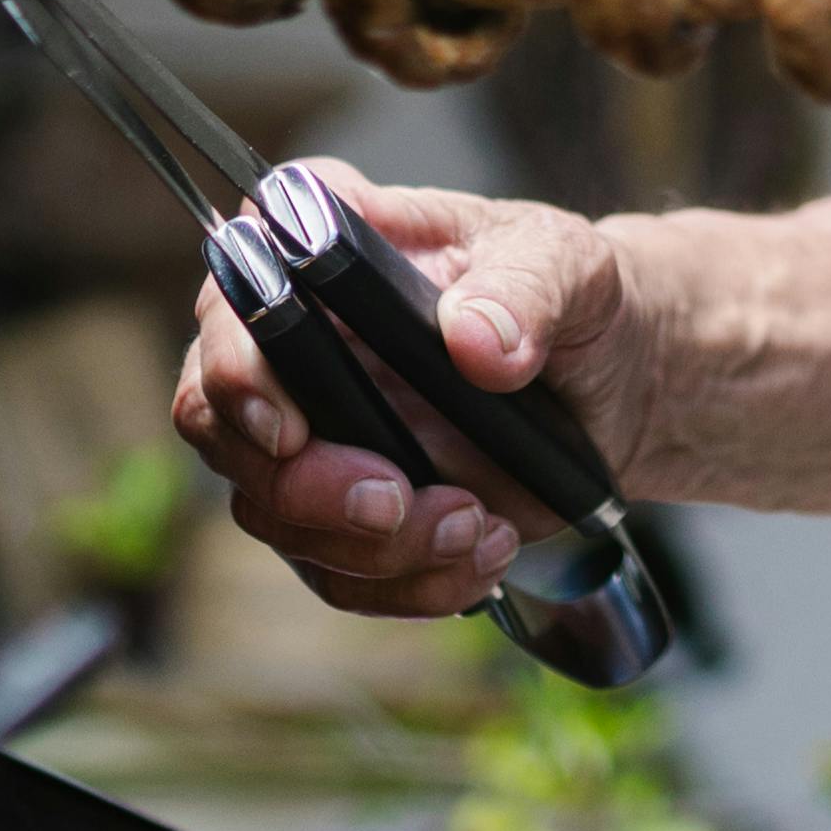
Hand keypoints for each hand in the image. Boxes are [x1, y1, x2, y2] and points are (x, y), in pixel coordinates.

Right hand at [168, 165, 629, 624]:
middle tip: (397, 503)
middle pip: (218, 423)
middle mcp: (295, 338)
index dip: (236, 365)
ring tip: (479, 525)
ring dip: (375, 546)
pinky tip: (483, 554)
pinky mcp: (341, 508)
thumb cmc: (575, 300)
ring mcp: (310, 430)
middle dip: (304, 486)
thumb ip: (529, 290)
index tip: (288, 430)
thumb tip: (475, 341)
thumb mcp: (570, 267)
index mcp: (325, 249)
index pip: (236, 294)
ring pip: (274, 513)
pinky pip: (334, 571)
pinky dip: (408, 581)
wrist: (612, 386)